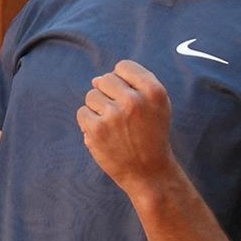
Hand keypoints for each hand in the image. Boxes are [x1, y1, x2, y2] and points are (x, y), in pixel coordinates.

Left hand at [76, 60, 177, 197]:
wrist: (149, 173)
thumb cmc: (152, 135)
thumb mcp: (158, 105)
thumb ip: (135, 84)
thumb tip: (95, 79)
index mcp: (153, 91)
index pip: (123, 67)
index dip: (122, 81)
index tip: (128, 98)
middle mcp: (134, 100)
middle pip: (104, 79)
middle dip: (108, 95)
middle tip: (121, 117)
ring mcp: (114, 115)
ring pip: (91, 95)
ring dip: (98, 110)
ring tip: (113, 127)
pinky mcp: (97, 129)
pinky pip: (82, 113)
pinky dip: (89, 124)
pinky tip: (103, 135)